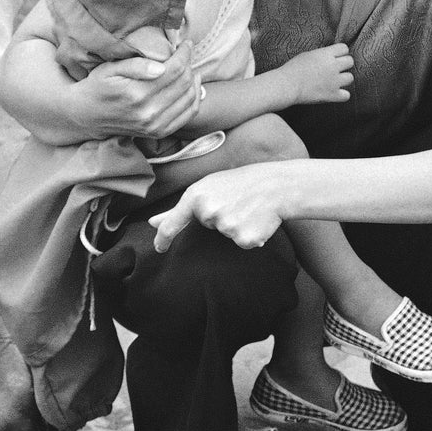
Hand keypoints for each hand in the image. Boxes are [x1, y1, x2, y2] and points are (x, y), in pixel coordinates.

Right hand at [72, 41, 199, 138]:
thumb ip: (135, 66)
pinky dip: (195, 98)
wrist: (87, 116)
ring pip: (190, 97)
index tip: (186, 44)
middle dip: (189, 64)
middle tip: (185, 54)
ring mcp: (156, 125)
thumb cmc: (98, 87)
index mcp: (137, 94)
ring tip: (188, 68)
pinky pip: (189, 114)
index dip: (184, 54)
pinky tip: (192, 86)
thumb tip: (161, 67)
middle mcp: (149, 112)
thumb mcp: (109, 69)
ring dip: (194, 79)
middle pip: (184, 82)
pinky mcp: (160, 132)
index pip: (174, 70)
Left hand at [149, 164, 286, 251]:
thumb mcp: (210, 187)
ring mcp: (226, 226)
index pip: (172, 223)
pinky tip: (256, 220)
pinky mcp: (243, 238)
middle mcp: (209, 211)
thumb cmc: (243, 183)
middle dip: (219, 217)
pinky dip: (248, 235)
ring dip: (235, 226)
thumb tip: (153, 223)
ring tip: (248, 209)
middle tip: (236, 201)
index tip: (159, 248)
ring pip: (224, 236)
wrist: (278, 185)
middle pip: (207, 227)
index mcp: (197, 195)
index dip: (163, 238)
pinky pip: (240, 243)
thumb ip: (179, 210)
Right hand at [275, 43, 353, 105]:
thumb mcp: (307, 55)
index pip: (344, 48)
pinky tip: (334, 93)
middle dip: (343, 64)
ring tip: (333, 81)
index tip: (334, 57)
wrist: (286, 85)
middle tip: (334, 69)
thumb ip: (322, 55)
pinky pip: (346, 95)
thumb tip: (331, 56)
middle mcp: (333, 66)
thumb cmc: (292, 69)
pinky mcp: (332, 94)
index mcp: (326, 54)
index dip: (340, 53)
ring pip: (350, 78)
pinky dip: (341, 95)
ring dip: (343, 79)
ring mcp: (334, 81)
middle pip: (350, 61)